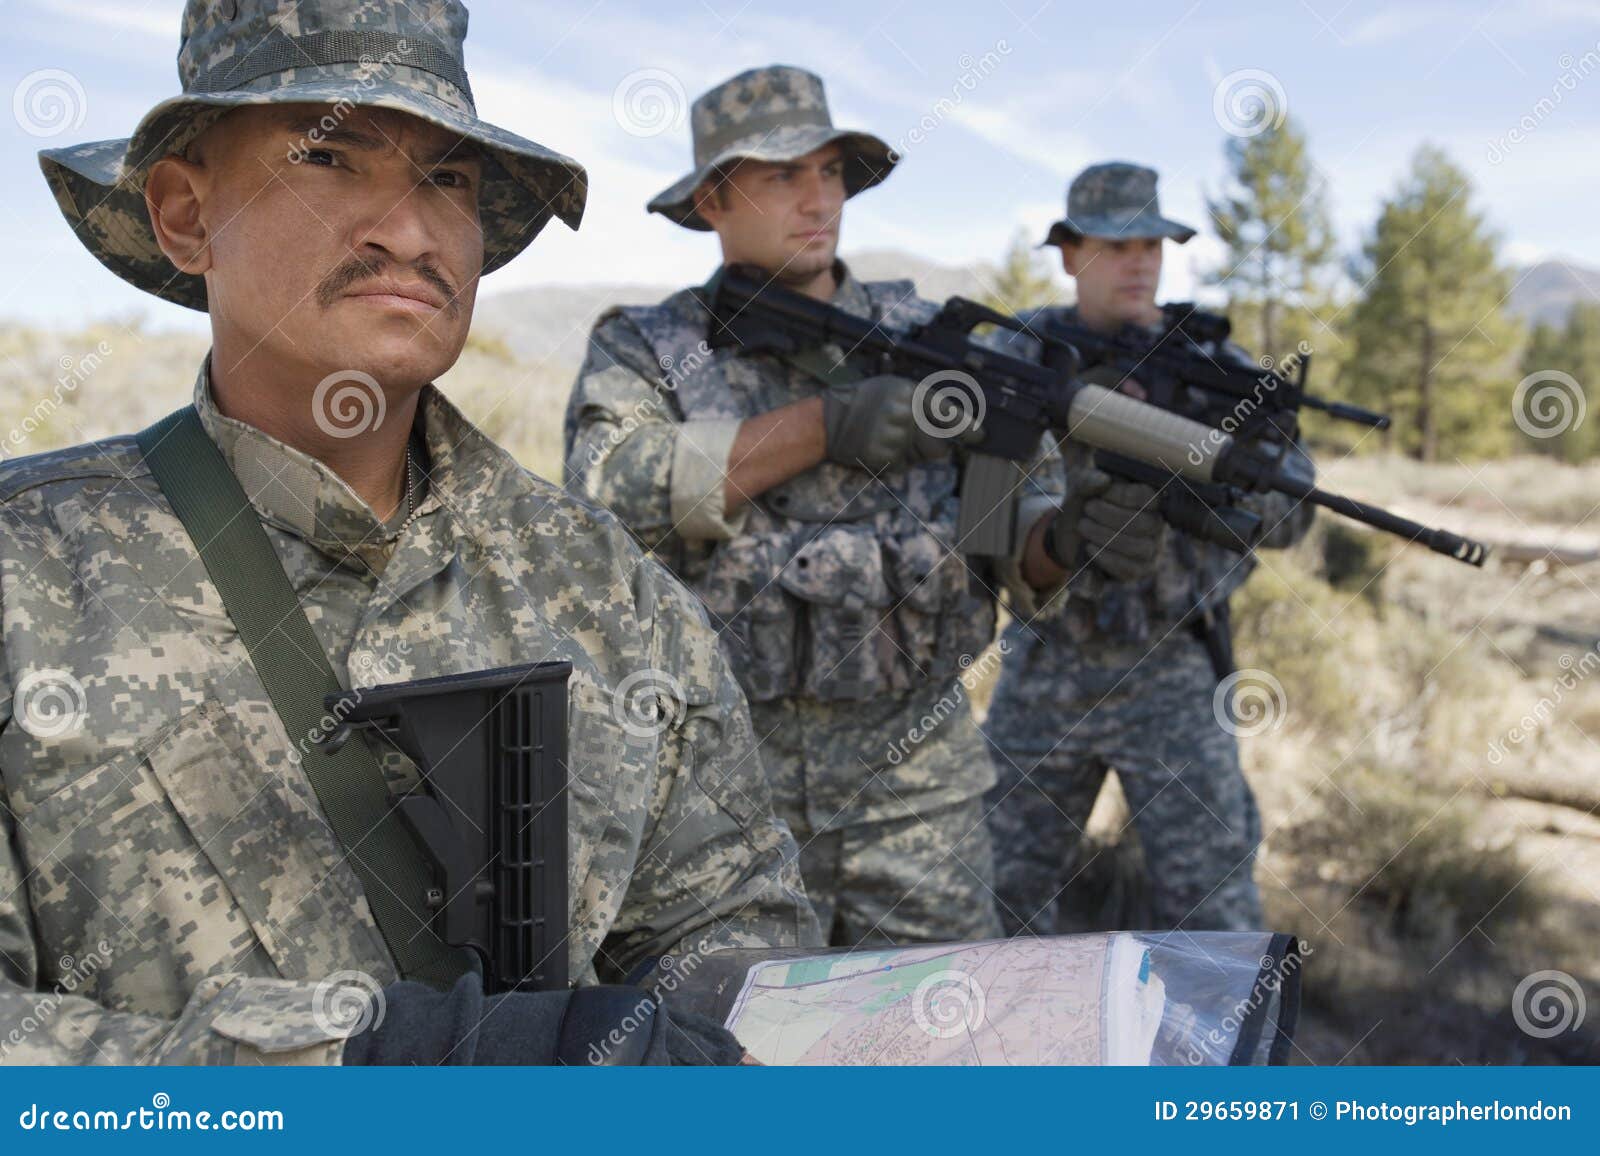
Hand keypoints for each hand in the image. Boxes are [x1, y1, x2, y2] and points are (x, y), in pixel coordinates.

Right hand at [821, 375, 954, 470]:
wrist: (831, 419)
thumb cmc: (867, 400)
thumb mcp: (896, 389)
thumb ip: (925, 403)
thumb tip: (960, 423)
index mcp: (909, 393)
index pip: (948, 413)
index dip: (967, 427)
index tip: (980, 436)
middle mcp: (904, 415)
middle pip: (940, 446)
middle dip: (936, 446)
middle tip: (920, 438)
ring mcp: (892, 438)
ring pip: (921, 458)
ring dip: (914, 453)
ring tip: (894, 437)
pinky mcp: (882, 456)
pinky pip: (902, 466)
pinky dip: (896, 460)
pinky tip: (882, 446)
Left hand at [1045, 468, 1167, 581]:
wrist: (1069, 535)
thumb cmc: (1083, 505)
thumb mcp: (1079, 488)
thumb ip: (1087, 479)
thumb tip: (1104, 481)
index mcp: (1149, 499)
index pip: (1149, 497)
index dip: (1123, 495)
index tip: (1100, 494)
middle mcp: (1157, 524)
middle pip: (1143, 523)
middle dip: (1109, 516)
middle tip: (1087, 509)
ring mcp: (1152, 548)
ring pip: (1138, 547)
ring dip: (1105, 536)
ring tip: (1084, 526)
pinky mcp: (1141, 570)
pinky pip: (1130, 569)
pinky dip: (1106, 558)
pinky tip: (1089, 547)